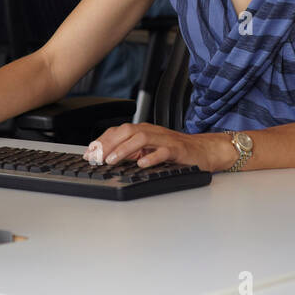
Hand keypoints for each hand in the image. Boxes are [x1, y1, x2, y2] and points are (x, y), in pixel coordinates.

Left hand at [86, 122, 231, 172]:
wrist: (204, 151)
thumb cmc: (177, 152)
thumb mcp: (150, 150)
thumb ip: (132, 152)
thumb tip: (109, 158)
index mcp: (144, 131)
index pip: (118, 131)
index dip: (102, 141)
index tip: (89, 153)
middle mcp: (153, 132)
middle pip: (127, 131)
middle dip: (108, 143)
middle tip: (96, 157)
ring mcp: (165, 140)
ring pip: (142, 138)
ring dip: (124, 149)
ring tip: (112, 160)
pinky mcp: (177, 150)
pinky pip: (163, 151)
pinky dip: (151, 157)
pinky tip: (141, 164)